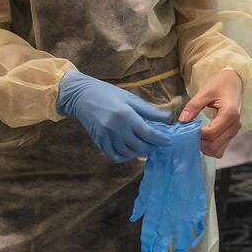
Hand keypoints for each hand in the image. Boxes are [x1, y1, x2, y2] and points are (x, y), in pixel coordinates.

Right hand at [56, 71, 172, 162]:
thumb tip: (169, 118)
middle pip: (139, 146)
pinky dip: (125, 157)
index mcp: (125, 115)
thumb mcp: (130, 98)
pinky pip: (114, 155)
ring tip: (146, 147)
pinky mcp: (99, 141)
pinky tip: (131, 152)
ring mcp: (106, 136)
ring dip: (140, 153)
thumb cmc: (108, 94)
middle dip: (152, 147)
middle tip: (157, 144)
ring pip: (128, 153)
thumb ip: (149, 110)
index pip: (148, 133)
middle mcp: (116, 128)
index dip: (160, 140)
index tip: (168, 142)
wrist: (82, 96)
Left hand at [179, 68, 242, 158]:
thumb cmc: (220, 84)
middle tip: (189, 131)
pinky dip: (210, 147)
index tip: (187, 127)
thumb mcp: (205, 91)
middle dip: (199, 141)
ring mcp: (235, 131)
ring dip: (204, 147)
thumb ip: (193, 106)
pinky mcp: (232, 134)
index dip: (197, 134)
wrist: (234, 82)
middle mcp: (235, 125)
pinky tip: (203, 137)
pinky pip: (220, 149)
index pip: (211, 133)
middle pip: (214, 144)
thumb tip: (182, 121)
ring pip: (217, 150)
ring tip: (195, 134)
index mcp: (230, 114)